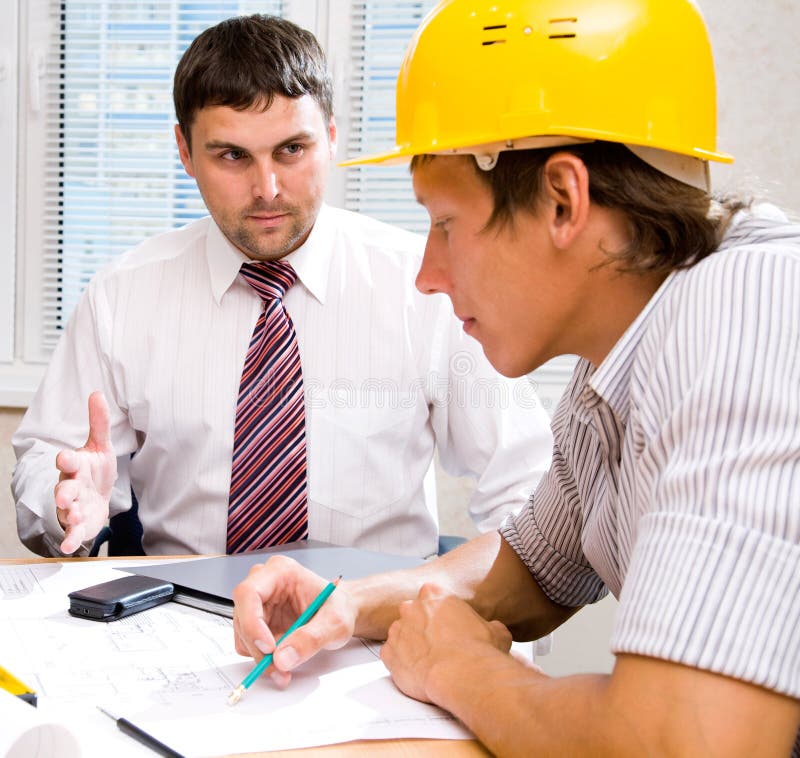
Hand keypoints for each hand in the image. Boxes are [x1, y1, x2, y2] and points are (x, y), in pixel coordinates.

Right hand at [54, 391, 117, 553]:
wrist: (95, 499)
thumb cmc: (94, 471)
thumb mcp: (99, 447)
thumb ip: (98, 423)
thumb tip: (97, 393)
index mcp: (75, 466)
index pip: (68, 462)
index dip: (67, 460)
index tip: (65, 458)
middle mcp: (70, 486)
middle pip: (64, 489)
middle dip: (64, 493)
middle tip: (65, 496)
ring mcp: (72, 507)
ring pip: (67, 511)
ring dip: (69, 514)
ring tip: (74, 515)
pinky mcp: (78, 524)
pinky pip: (71, 533)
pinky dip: (70, 540)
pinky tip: (69, 546)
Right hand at [232, 556, 355, 686]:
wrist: (341, 613)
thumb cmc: (338, 607)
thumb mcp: (335, 622)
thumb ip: (311, 638)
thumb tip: (282, 658)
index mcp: (281, 571)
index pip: (249, 593)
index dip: (252, 622)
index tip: (269, 648)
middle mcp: (265, 584)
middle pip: (243, 617)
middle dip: (258, 649)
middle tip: (279, 669)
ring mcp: (259, 604)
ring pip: (243, 635)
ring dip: (261, 657)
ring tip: (285, 668)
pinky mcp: (257, 622)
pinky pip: (249, 644)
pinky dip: (262, 659)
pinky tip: (283, 660)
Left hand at [380, 583, 511, 703]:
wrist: (463, 675)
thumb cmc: (478, 651)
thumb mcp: (496, 631)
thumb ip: (489, 625)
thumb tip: (494, 629)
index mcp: (435, 594)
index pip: (430, 594)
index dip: (438, 611)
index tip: (445, 624)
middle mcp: (411, 608)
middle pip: (411, 612)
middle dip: (420, 625)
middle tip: (436, 643)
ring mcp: (397, 630)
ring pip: (400, 634)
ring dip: (409, 644)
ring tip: (428, 660)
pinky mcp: (388, 654)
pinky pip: (391, 655)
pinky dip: (400, 663)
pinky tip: (417, 671)